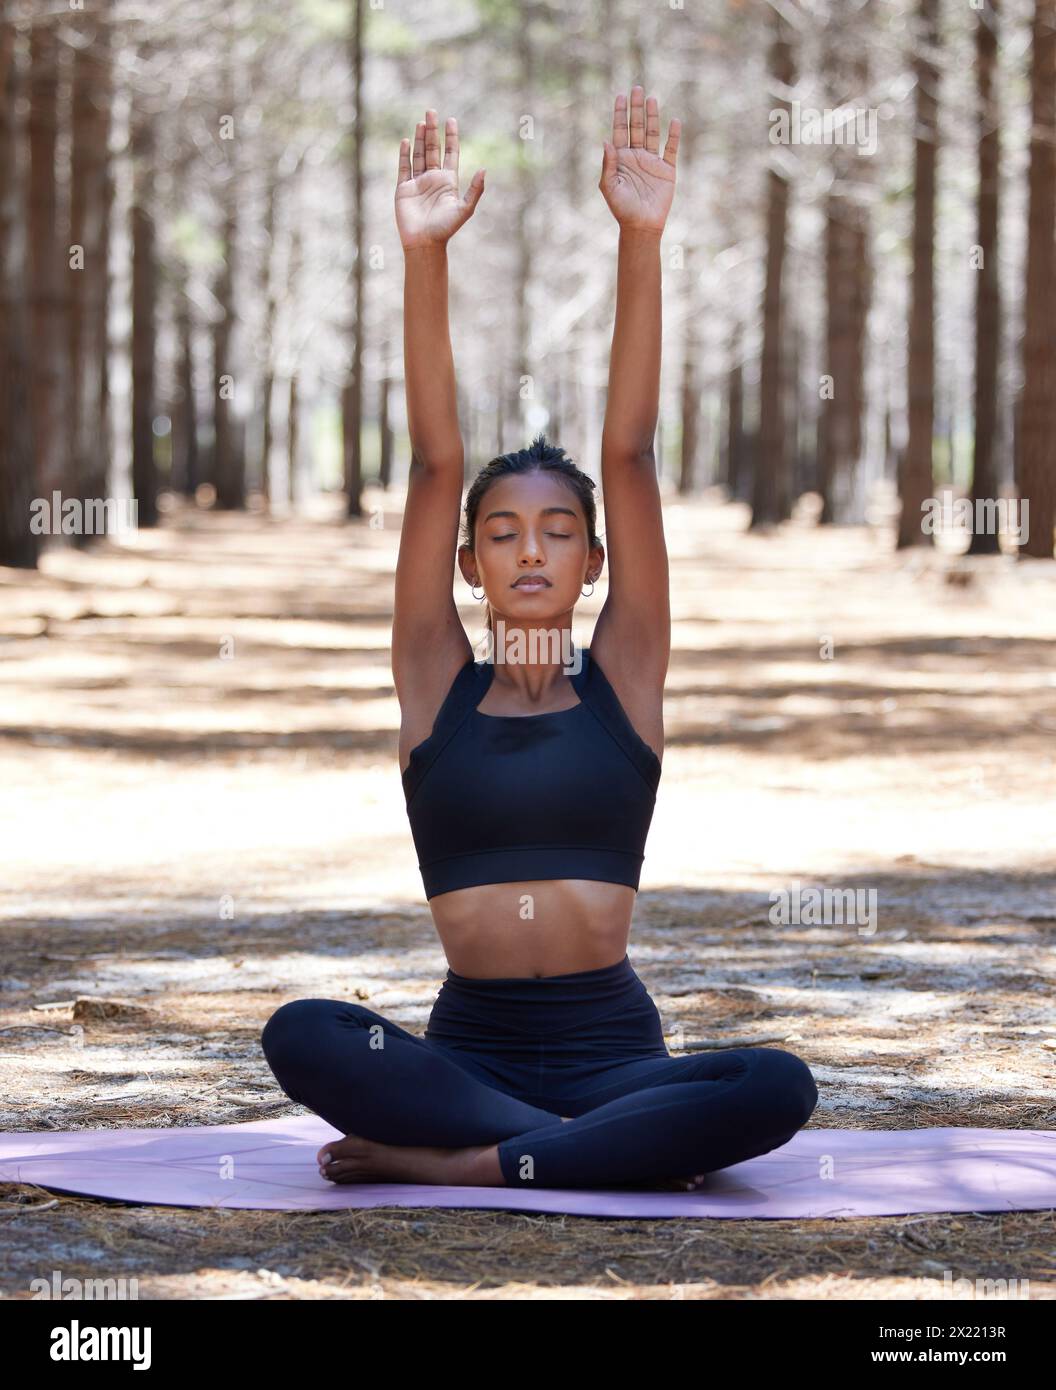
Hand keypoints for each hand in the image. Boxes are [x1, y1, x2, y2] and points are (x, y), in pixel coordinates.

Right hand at [395, 109, 484, 250]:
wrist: (424, 243)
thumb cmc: (445, 228)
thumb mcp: (464, 209)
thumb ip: (475, 190)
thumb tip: (484, 170)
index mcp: (448, 182)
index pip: (450, 154)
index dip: (451, 137)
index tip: (451, 120)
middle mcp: (433, 179)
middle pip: (433, 150)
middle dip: (432, 131)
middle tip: (431, 112)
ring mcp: (418, 183)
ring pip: (418, 155)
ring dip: (419, 138)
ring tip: (421, 121)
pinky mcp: (404, 189)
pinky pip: (404, 167)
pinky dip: (404, 154)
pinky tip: (406, 141)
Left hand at [599, 87, 679, 232]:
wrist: (642, 226)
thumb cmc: (622, 209)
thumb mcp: (609, 186)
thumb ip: (608, 163)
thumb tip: (606, 141)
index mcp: (621, 159)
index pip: (620, 131)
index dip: (620, 114)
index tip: (620, 96)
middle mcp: (636, 157)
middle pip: (636, 127)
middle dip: (636, 108)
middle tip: (637, 88)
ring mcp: (652, 162)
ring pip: (652, 133)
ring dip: (652, 116)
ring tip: (651, 99)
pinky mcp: (666, 170)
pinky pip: (670, 149)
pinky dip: (673, 136)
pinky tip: (674, 121)